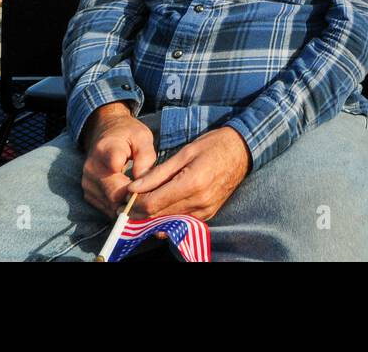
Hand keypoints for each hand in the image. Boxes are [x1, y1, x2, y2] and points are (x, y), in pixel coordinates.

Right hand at [80, 104, 157, 217]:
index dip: (134, 183)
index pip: (116, 171)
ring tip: (139, 194)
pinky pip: (105, 207)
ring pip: (110, 204)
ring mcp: (87, 182)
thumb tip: (143, 182)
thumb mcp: (142, 137)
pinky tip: (129, 197)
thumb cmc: (127, 134)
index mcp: (106, 150)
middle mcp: (92, 168)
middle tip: (149, 194)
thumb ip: (145, 157)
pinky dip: (118, 206)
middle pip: (114, 195)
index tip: (146, 183)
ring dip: (126, 204)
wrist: (105, 131)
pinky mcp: (87, 192)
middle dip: (133, 198)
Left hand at [126, 126, 249, 221]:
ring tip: (143, 203)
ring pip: (168, 221)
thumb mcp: (184, 152)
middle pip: (158, 216)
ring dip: (152, 216)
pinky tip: (161, 206)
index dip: (134, 204)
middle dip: (140, 212)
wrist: (243, 151)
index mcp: (191, 183)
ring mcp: (205, 210)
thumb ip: (158, 173)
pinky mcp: (208, 214)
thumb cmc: (213, 145)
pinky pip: (182, 220)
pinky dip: (168, 216)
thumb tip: (134, 188)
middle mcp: (199, 201)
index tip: (124, 198)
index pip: (153, 204)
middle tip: (128, 203)